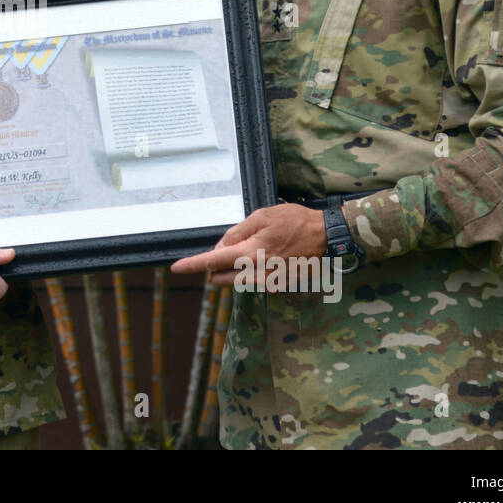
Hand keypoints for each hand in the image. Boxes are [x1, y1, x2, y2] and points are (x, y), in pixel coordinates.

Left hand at [170, 204, 326, 288]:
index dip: (191, 265)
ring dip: (232, 272)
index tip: (176, 268)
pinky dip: (249, 273)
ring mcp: (268, 282)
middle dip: (214, 268)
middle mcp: (257, 272)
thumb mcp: (262, 216)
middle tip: (227, 251)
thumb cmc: (295, 221)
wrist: (327, 237)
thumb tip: (220, 248)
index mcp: (251, 252)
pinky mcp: (278, 287)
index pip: (213, 261)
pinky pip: (253, 283)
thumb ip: (237, 233)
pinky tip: (265, 257)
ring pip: (236, 283)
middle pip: (220, 278)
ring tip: (250, 251)